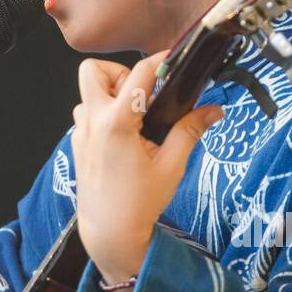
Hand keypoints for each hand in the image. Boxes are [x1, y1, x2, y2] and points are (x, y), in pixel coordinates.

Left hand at [71, 50, 223, 282]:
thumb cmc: (139, 203)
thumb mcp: (171, 166)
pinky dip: (105, 114)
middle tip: (143, 95)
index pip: (138, 75)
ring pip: (88, 92)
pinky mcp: (77, 144)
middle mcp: (92, 122)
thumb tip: (214, 110)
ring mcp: (80, 132)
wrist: (109, 232)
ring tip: (136, 119)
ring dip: (111, 95)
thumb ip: (190, 131)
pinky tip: (125, 137)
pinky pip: (87, 114)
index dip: (159, 61)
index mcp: (116, 124)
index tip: (174, 60)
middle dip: (120, 73)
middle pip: (93, 70)